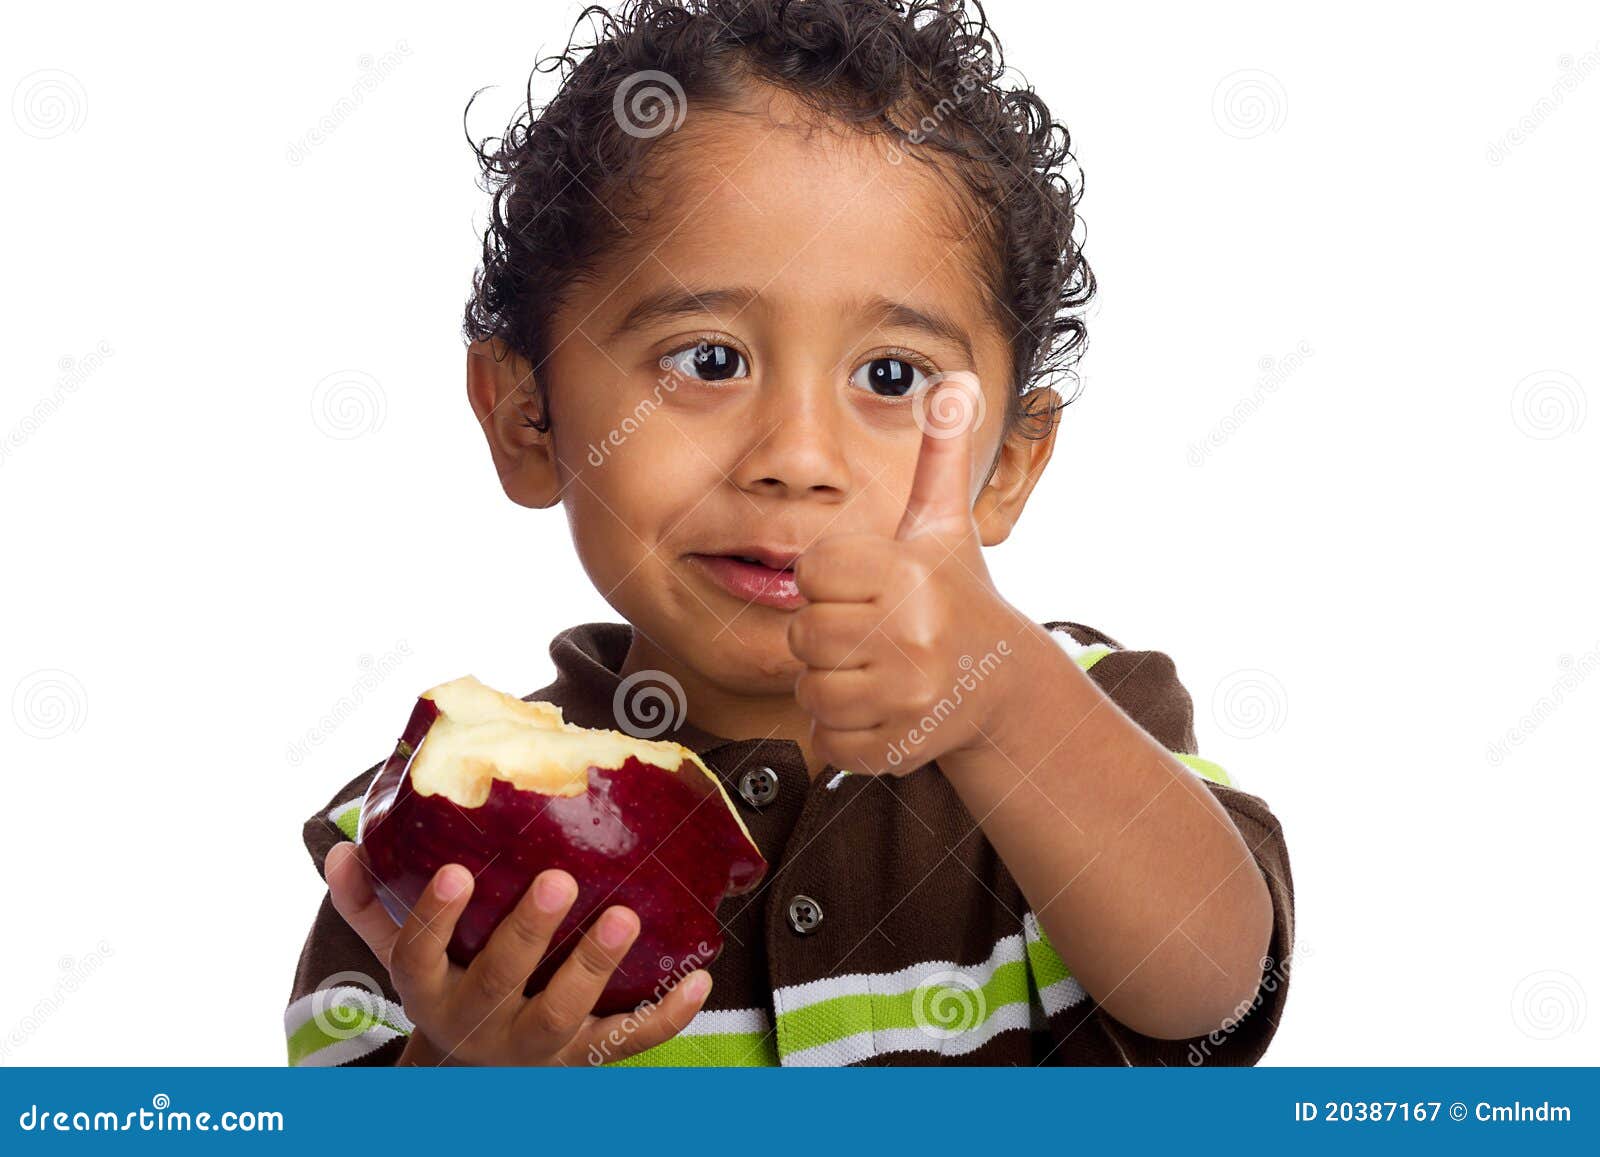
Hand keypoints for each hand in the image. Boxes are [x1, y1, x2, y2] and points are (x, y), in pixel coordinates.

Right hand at [324, 842, 711, 1064]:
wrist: (471, 1080)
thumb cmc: (446, 985)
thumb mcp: (403, 953)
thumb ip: (371, 903)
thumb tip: (341, 848)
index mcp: (429, 990)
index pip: (420, 953)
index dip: (437, 917)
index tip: (458, 872)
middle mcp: (478, 1023)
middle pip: (499, 982)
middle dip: (527, 933)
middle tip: (558, 880)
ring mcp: (536, 1047)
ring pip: (564, 1017)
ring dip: (595, 967)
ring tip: (626, 917)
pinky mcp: (584, 1060)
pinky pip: (629, 1042)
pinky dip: (667, 1016)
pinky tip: (700, 980)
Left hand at [788, 372, 1017, 774]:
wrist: (1003, 686)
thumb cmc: (957, 595)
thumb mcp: (945, 525)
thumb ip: (939, 454)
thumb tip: (958, 380)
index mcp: (909, 571)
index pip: (811, 574)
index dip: (831, 583)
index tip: (870, 589)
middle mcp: (913, 632)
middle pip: (804, 636)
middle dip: (829, 638)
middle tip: (871, 635)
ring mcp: (909, 694)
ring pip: (812, 693)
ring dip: (833, 688)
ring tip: (876, 672)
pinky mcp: (900, 745)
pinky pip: (827, 742)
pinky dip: (843, 734)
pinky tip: (881, 710)